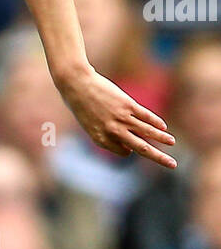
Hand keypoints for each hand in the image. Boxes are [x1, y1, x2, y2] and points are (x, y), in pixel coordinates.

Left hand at [57, 65, 175, 167]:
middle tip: (172, 165)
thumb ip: (106, 135)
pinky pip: (146, 116)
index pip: (123, 152)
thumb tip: (126, 146)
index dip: (128, 149)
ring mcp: (121, 118)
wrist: (77, 84)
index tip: (129, 145)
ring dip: (162, 138)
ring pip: (147, 132)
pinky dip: (156, 122)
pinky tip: (163, 126)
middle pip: (142, 148)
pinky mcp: (127, 105)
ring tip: (172, 143)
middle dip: (158, 157)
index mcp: (101, 140)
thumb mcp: (89, 125)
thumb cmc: (81, 105)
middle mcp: (113, 132)